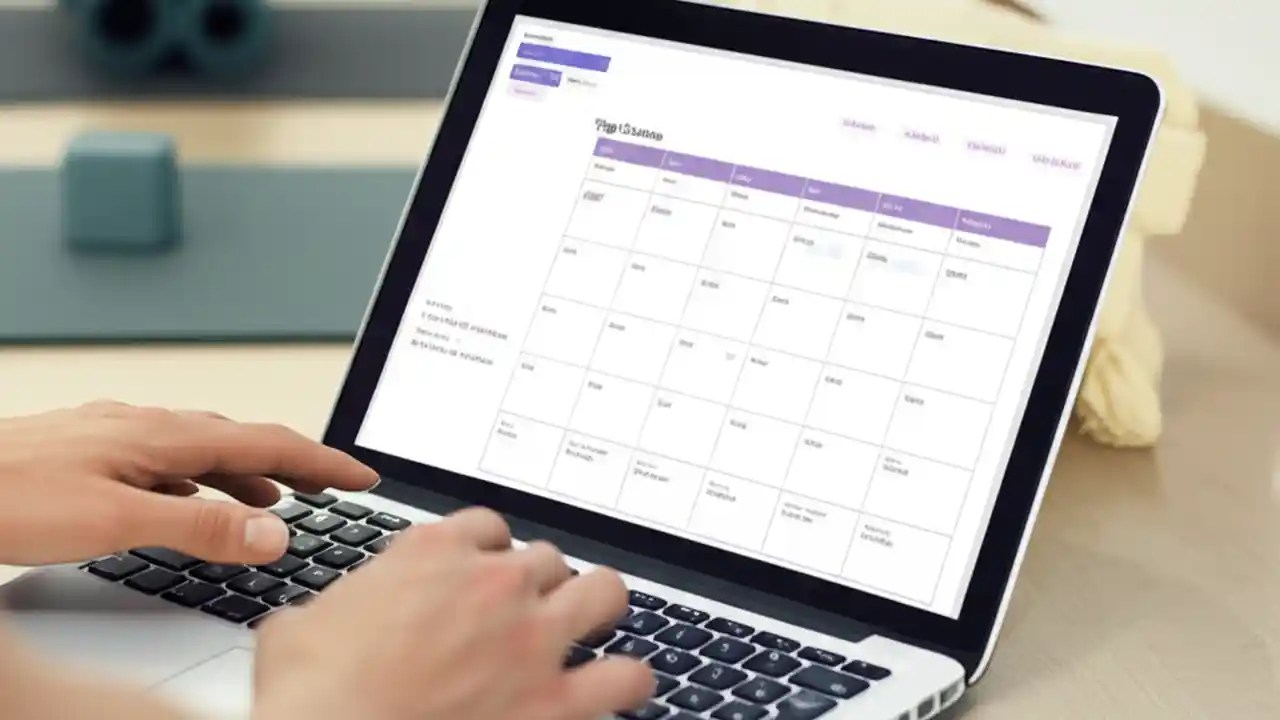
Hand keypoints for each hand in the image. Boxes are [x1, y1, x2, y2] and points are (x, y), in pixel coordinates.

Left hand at [0, 401, 377, 565]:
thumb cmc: (9, 497)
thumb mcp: (116, 521)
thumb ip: (200, 526)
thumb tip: (272, 533)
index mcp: (162, 436)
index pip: (265, 442)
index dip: (320, 461)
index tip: (362, 475)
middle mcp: (144, 427)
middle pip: (240, 440)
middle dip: (293, 462)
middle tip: (332, 484)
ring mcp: (115, 437)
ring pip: (200, 450)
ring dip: (246, 472)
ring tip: (273, 498)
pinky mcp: (90, 454)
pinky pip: (165, 462)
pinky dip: (198, 481)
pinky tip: (187, 500)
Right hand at [253, 509, 654, 719]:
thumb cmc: (310, 695)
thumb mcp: (299, 627)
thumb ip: (337, 607)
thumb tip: (321, 619)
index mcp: (432, 554)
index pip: (486, 527)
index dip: (486, 552)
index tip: (481, 572)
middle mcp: (494, 584)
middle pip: (546, 559)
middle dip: (536, 584)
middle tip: (524, 613)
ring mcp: (532, 639)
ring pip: (603, 593)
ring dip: (597, 607)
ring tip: (591, 625)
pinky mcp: (557, 702)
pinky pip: (626, 677)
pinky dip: (628, 681)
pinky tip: (620, 687)